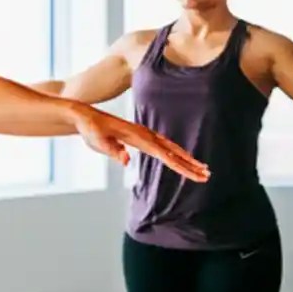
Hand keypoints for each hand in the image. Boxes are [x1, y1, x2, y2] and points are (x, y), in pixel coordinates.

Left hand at [71, 106, 209, 182]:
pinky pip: (162, 146)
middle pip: (173, 151)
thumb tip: (126, 160)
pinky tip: (180, 158)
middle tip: (207, 175)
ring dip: (186, 158)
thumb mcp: (97, 141)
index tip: (196, 175)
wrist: (85, 116)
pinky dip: (174, 152)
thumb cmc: (91, 129)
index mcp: (138, 138)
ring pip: (170, 148)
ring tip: (201, 168)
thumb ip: (112, 150)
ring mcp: (143, 134)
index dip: (181, 166)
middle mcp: (145, 135)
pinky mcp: (140, 136)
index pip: (165, 155)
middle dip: (190, 164)